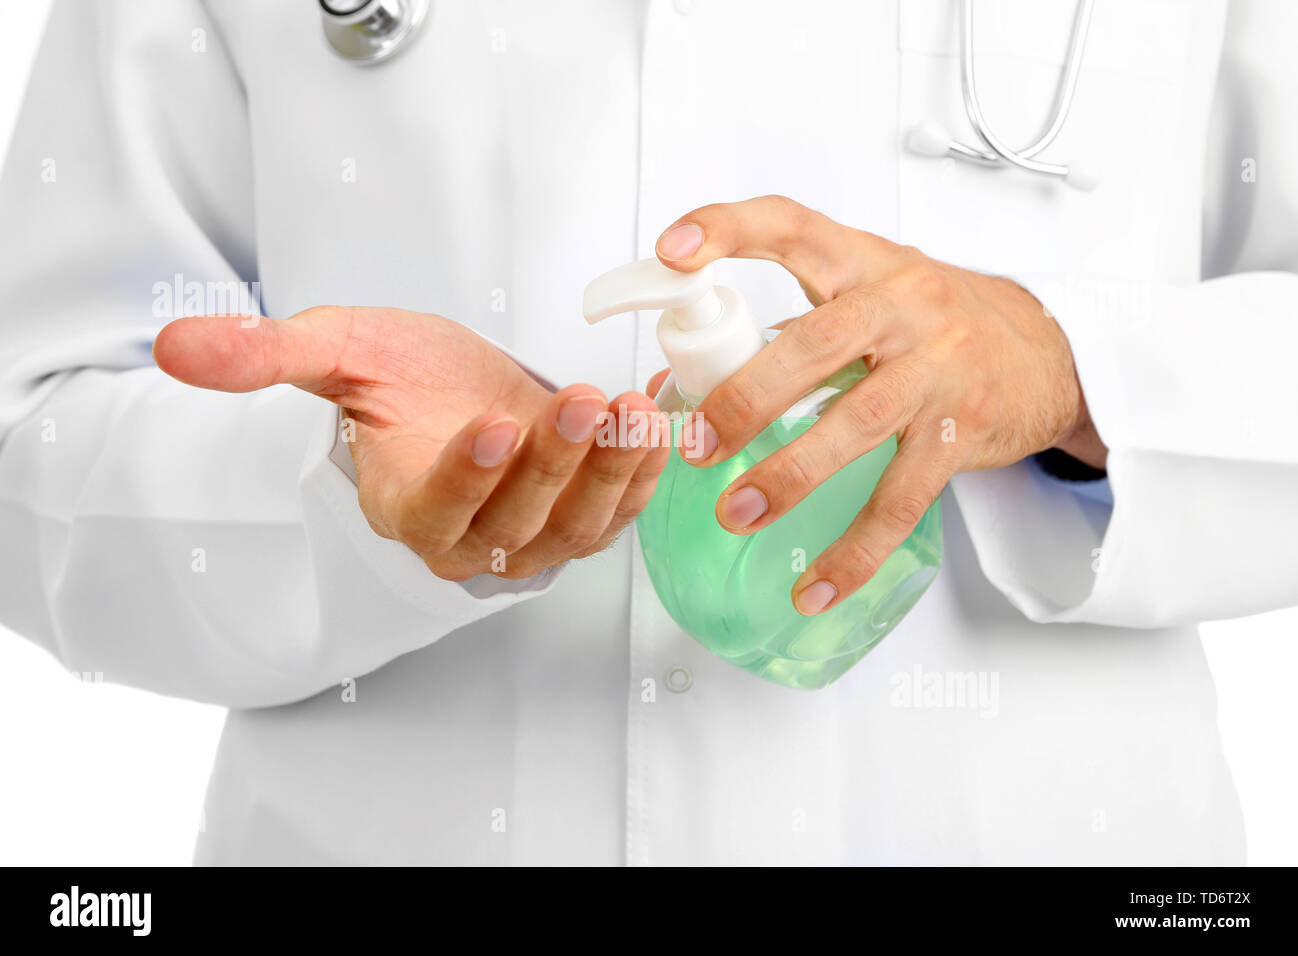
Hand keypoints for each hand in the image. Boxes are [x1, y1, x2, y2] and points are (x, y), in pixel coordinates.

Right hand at [155, 306, 667, 580]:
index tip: (493, 424)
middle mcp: (469, 538)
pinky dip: (646, 472)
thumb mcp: (337, 351)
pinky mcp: (582, 520)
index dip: (465, 477)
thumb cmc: (401, 376)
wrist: (458, 390)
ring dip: (612, 473)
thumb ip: (266, 355)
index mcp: (405, 505)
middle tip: (587, 400)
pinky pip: (619, 512)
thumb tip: (175, 346)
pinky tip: (666, 422)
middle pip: (516, 521)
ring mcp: (531, 537)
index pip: (434, 510)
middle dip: (555, 463)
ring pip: (576, 527)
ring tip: (637, 410)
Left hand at [652, 195, 1106, 614]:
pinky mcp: (960, 432)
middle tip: (695, 440)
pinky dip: (854, 550)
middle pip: (817, 342)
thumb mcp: (874, 293)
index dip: (732, 228)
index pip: (793, 226)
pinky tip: (816, 585)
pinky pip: (901, 500)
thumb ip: (798, 324)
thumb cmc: (939, 323)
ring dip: (790, 473)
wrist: (1046, 354)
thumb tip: (701, 374)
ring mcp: (937, 369)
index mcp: (865, 263)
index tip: (673, 251)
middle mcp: (904, 306)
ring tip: (736, 511)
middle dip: (747, 394)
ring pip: (857, 422)